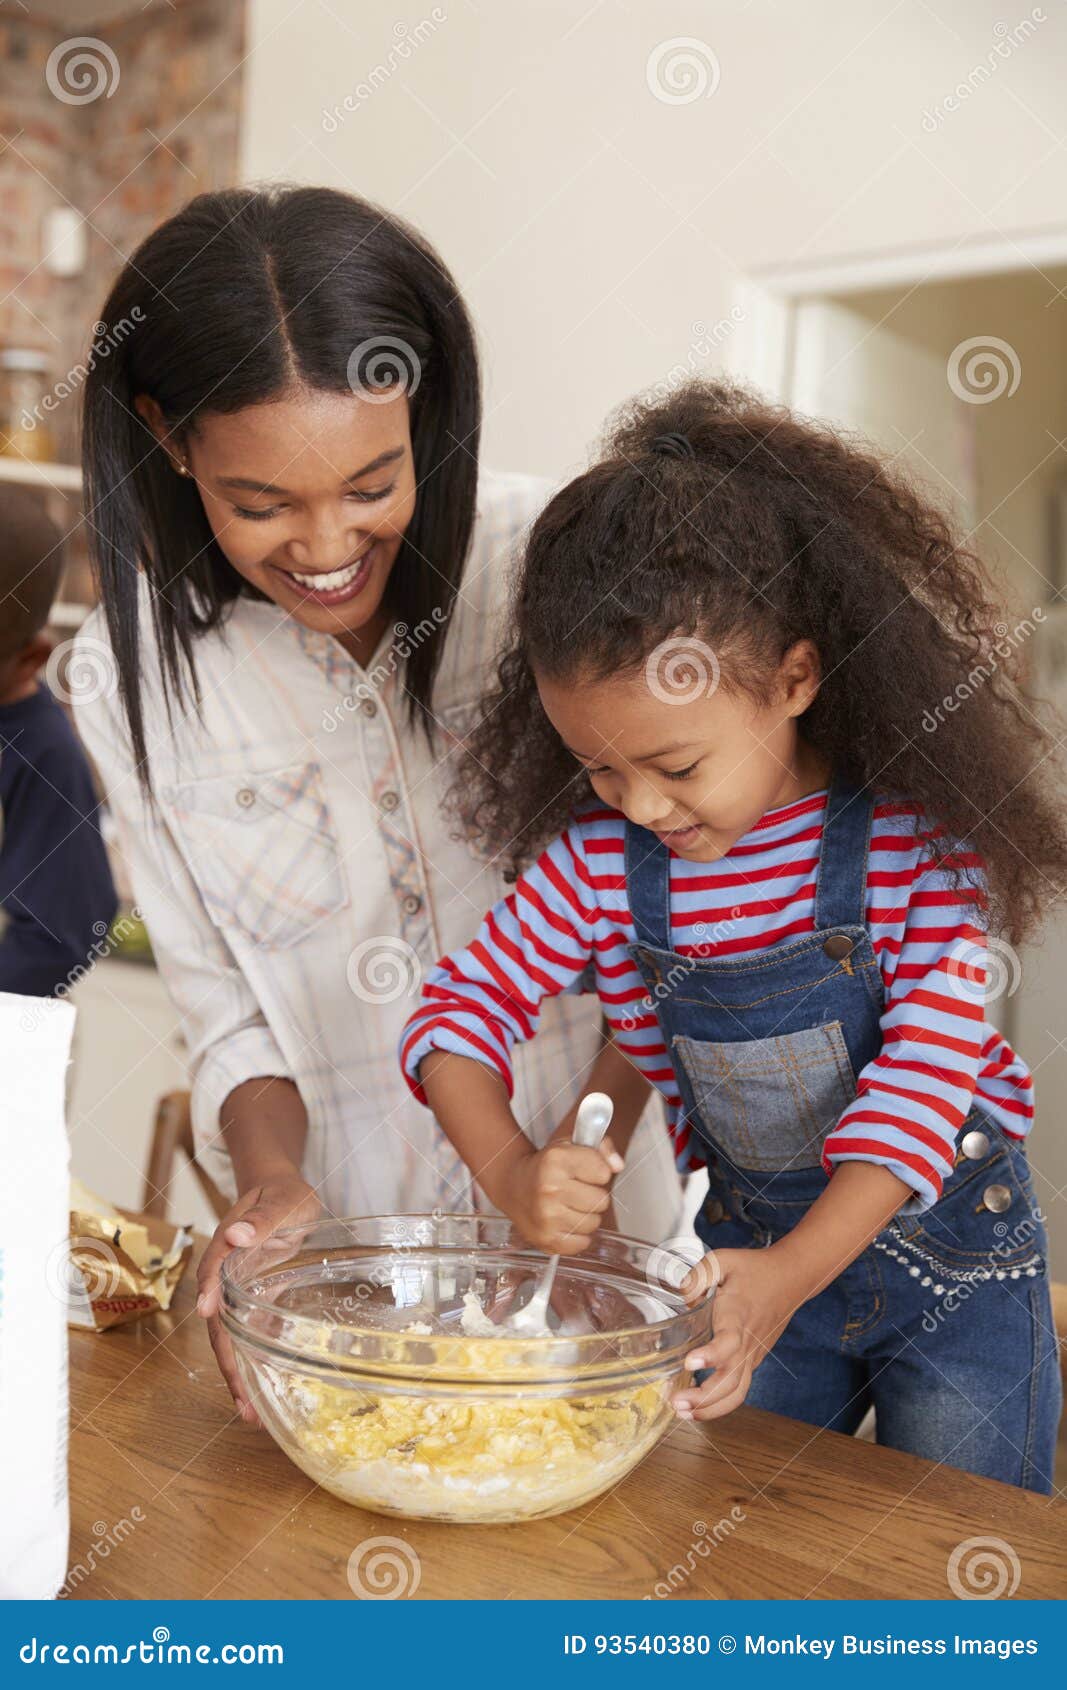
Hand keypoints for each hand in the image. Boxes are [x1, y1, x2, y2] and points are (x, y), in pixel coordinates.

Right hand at [196, 1171, 320, 1423]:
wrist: (284, 1193)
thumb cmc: (283, 1193)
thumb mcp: (281, 1200)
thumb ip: (261, 1217)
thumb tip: (235, 1232)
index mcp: (228, 1245)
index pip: (213, 1271)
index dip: (211, 1293)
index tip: (207, 1314)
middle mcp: (227, 1273)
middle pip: (219, 1320)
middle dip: (227, 1360)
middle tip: (241, 1400)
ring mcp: (239, 1291)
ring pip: (231, 1335)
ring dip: (238, 1372)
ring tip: (250, 1412)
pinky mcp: (255, 1299)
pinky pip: (249, 1334)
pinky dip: (253, 1361)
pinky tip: (262, 1391)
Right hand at [498, 1135, 623, 1254]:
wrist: (513, 1185)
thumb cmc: (546, 1166)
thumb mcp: (571, 1145)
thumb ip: (601, 1148)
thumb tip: (618, 1165)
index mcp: (555, 1160)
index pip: (604, 1173)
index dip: (597, 1171)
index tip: (583, 1171)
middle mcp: (549, 1189)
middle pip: (602, 1201)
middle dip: (593, 1195)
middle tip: (575, 1190)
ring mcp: (547, 1217)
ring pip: (594, 1223)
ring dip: (586, 1215)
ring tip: (569, 1205)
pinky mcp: (546, 1240)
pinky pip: (583, 1243)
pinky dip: (578, 1235)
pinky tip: (565, 1221)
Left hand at [671, 1246, 800, 1421]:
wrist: (790, 1278)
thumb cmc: (754, 1269)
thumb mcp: (722, 1260)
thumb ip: (698, 1276)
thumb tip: (680, 1297)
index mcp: (738, 1315)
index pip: (729, 1341)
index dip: (711, 1355)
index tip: (689, 1361)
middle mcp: (748, 1341)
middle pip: (732, 1380)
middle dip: (704, 1397)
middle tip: (676, 1401)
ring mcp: (752, 1354)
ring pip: (737, 1392)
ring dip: (711, 1408)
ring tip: (684, 1412)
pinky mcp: (753, 1360)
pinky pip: (739, 1389)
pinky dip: (719, 1403)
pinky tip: (696, 1405)